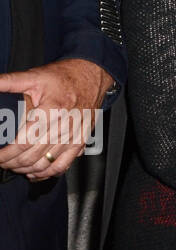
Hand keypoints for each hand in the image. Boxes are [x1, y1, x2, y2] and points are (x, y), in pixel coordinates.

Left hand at [0, 59, 112, 180]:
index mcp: (51, 111)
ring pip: (46, 164)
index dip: (7, 154)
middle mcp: (64, 126)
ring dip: (26, 169)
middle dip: (12, 163)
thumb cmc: (63, 77)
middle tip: (2, 162)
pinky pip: (64, 165)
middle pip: (33, 156)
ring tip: (14, 166)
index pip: (24, 142)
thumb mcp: (34, 76)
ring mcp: (74, 136)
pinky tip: (35, 172)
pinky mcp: (81, 141)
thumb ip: (8, 82)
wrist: (91, 75)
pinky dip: (47, 174)